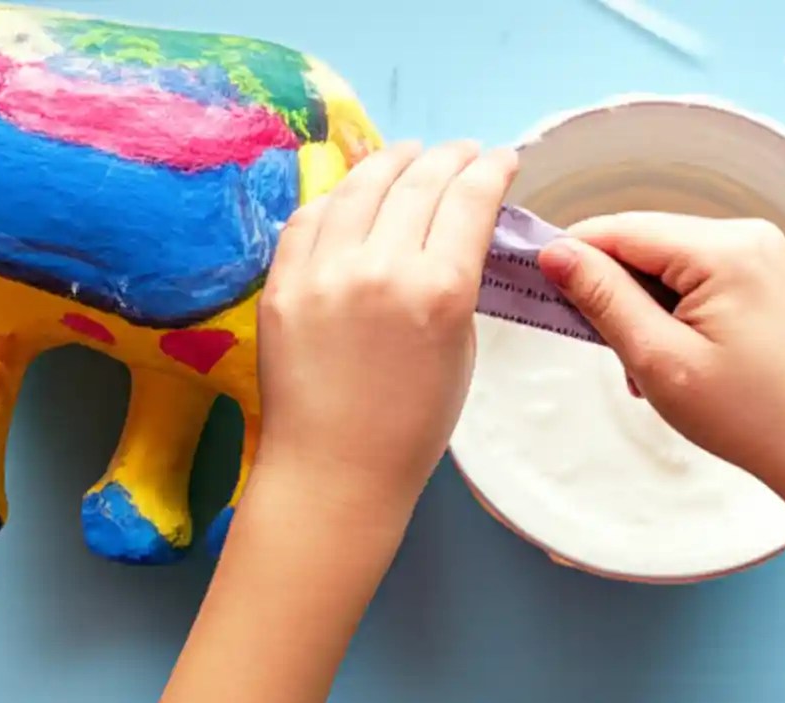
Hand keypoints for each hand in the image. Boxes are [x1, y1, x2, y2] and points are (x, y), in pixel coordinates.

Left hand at [257, 140, 518, 514]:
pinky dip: (339, 197)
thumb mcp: (461, 349)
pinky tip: (355, 192)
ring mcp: (325, 271)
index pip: (470, 200)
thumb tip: (454, 236)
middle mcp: (381, 267)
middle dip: (450, 157)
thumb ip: (457, 283)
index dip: (491, 169)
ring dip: (393, 160)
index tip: (501, 159)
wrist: (335, 469)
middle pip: (419, 181)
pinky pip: (311, 217)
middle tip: (463, 152)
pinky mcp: (283, 282)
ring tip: (410, 153)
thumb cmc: (412, 425)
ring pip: (361, 186)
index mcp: (440, 289)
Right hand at [538, 212, 784, 486]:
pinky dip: (669, 315)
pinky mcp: (760, 276)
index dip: (572, 254)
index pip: (622, 229)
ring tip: (648, 371)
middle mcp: (745, 235)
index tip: (536, 286)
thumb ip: (604, 298)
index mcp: (724, 250)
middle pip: (643, 243)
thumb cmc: (748, 416)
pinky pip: (692, 279)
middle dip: (613, 293)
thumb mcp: (659, 360)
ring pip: (664, 265)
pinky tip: (674, 361)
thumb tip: (555, 252)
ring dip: (641, 311)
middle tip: (607, 352)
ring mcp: (758, 254)